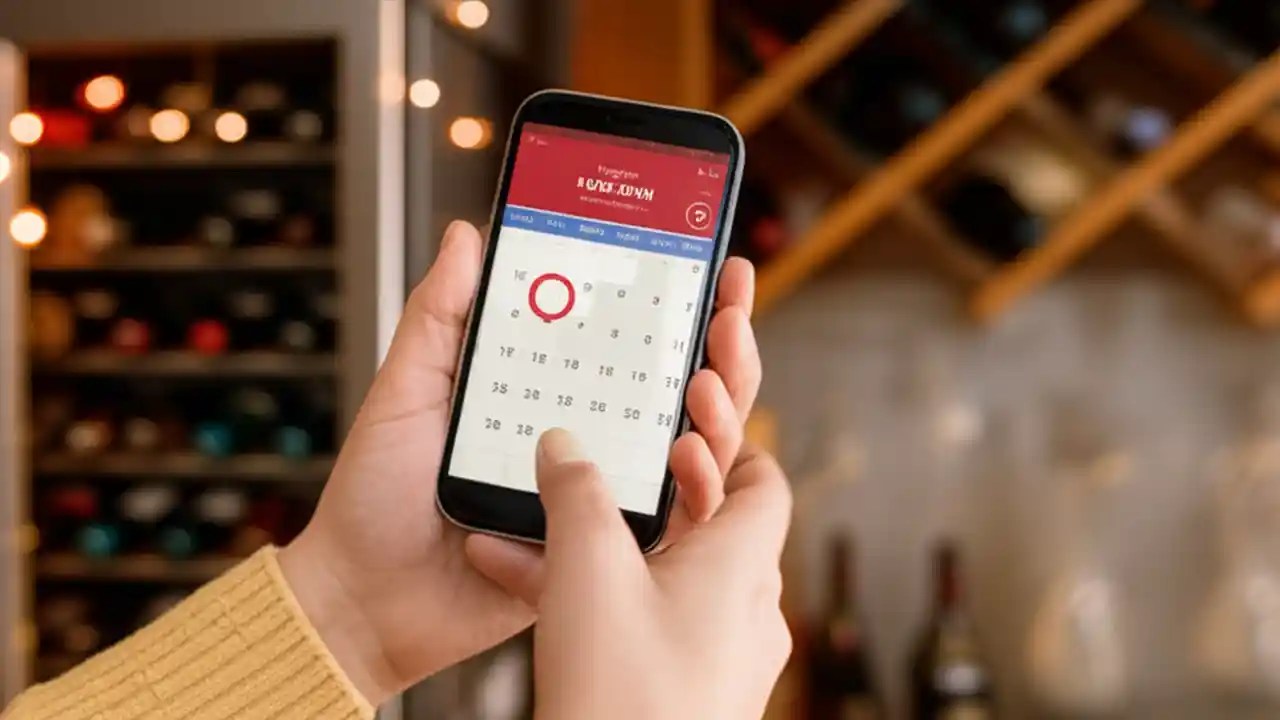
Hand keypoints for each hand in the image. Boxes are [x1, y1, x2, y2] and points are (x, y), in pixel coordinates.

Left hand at [277, 220, 762, 704]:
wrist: (362, 601)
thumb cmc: (373, 497)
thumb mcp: (406, 391)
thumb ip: (439, 316)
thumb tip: (467, 235)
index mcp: (543, 398)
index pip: (623, 343)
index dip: (671, 306)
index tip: (705, 264)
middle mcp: (580, 443)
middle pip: (672, 394)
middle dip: (719, 350)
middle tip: (729, 311)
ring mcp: (594, 498)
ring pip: (684, 456)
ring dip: (715, 414)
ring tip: (709, 380)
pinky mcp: (598, 554)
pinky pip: (660, 527)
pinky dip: (690, 493)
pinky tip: (693, 455)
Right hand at [467, 429, 792, 719]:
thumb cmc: (625, 702)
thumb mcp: (590, 571)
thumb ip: (577, 494)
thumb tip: (567, 447)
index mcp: (741, 566)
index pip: (762, 481)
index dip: (730, 439)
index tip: (692, 413)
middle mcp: (743, 611)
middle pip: (714, 521)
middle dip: (664, 480)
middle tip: (628, 446)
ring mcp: (717, 658)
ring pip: (669, 572)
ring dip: (617, 536)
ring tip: (557, 512)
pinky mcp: (682, 691)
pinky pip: (647, 620)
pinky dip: (601, 591)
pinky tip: (530, 581)